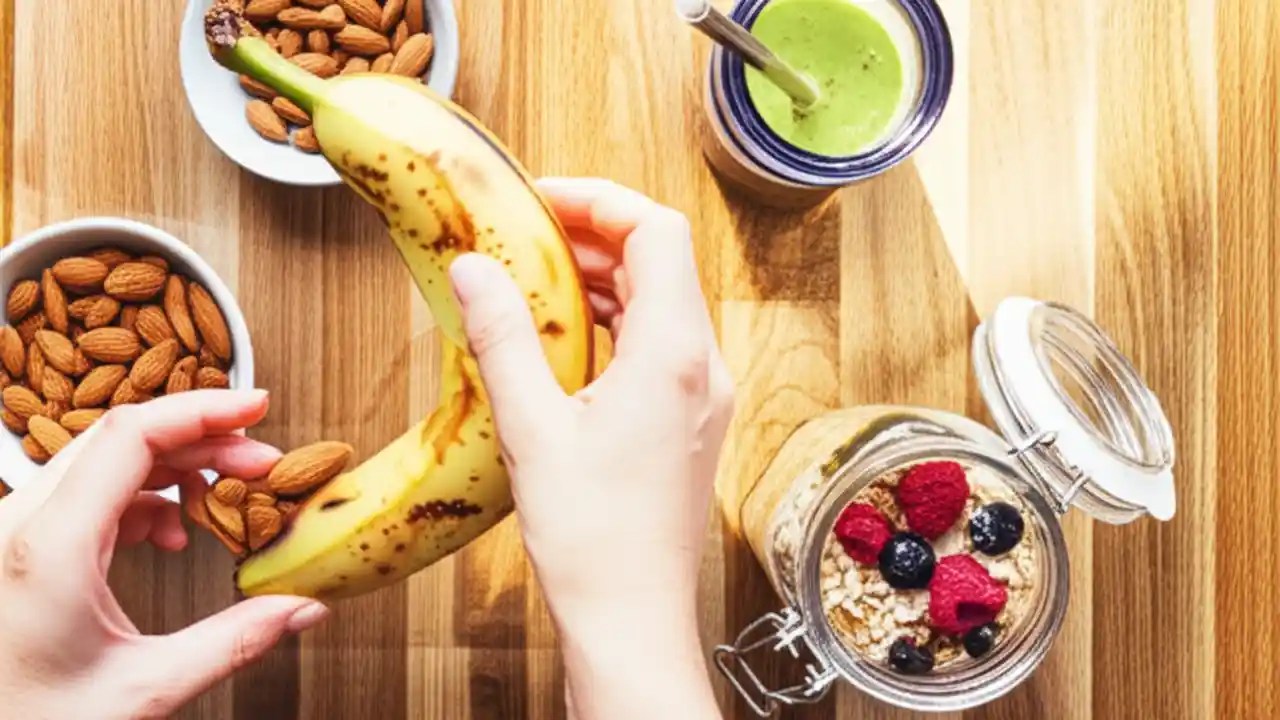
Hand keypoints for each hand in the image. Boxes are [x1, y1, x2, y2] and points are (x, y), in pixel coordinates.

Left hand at [0, 391, 328, 719]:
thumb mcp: (144, 690)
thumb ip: (233, 642)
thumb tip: (302, 607)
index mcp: (50, 546)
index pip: (132, 436)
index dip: (202, 410)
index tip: (258, 406)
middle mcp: (24, 526)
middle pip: (123, 438)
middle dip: (204, 440)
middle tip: (265, 463)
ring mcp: (19, 534)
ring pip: (106, 461)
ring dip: (176, 468)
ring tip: (228, 496)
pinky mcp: (25, 549)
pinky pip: (90, 494)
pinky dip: (144, 497)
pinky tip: (174, 532)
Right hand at [449, 178, 732, 719]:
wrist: (632, 621)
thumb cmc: (591, 540)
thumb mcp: (531, 429)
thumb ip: (503, 339)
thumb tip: (475, 269)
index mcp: (674, 356)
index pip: (657, 231)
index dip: (600, 200)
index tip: (541, 201)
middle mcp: (703, 368)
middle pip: (661, 263)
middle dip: (593, 237)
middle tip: (525, 238)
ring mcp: (703, 398)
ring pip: (661, 305)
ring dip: (603, 282)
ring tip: (535, 283)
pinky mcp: (690, 424)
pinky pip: (659, 348)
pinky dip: (614, 326)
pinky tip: (564, 340)